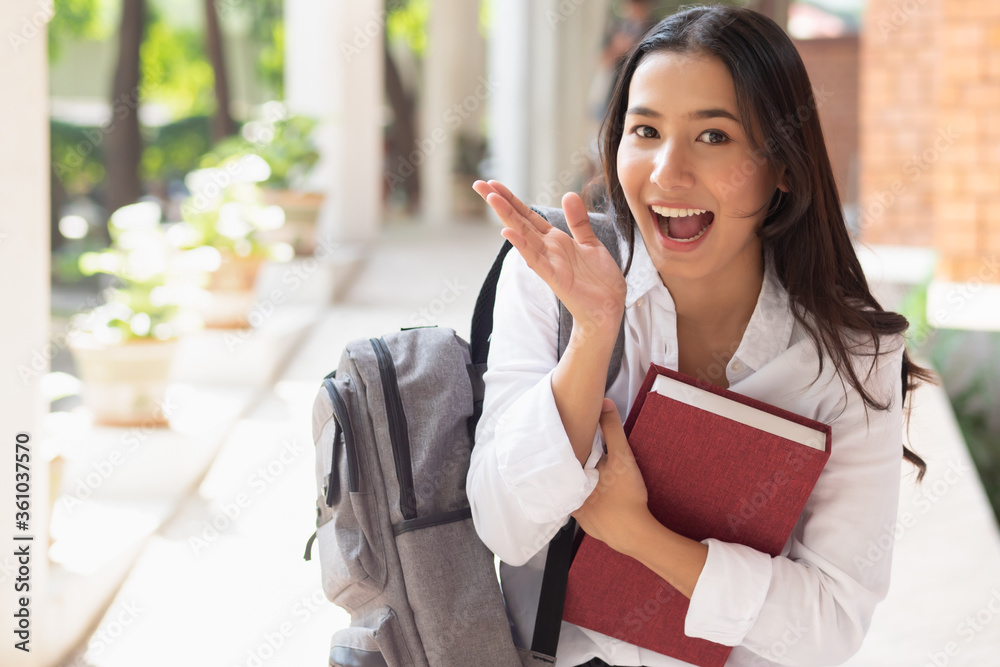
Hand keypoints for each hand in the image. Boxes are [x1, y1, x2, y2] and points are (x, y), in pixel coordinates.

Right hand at [472, 180, 625, 336]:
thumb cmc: (599, 281)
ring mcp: (549, 264)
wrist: (609, 310)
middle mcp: (548, 250)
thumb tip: (568, 194)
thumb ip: (577, 221)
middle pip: (520, 221)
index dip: (511, 199)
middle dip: (500, 202)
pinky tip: (508, 232)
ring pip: (524, 236)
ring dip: (508, 217)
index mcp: (555, 241)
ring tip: (492, 198)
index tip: (493, 183)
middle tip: (479, 184)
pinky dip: (522, 246)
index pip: (528, 215)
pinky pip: (537, 260)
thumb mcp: (590, 243)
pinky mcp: (556, 279)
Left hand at [570, 399, 651, 554]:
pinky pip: (585, 512)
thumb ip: (612, 428)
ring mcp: (578, 513)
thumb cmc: (626, 494)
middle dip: (576, 469)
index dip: (572, 449)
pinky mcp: (588, 526)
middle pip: (571, 476)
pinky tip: (602, 502)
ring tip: (597, 482)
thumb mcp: (621, 455)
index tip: (578, 444)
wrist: (635, 532)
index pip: (568, 458)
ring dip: (582, 488)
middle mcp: (570, 495)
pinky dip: (592, 506)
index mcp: (573, 476)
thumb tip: (604, 403)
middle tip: (590, 463)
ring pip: (576, 494)